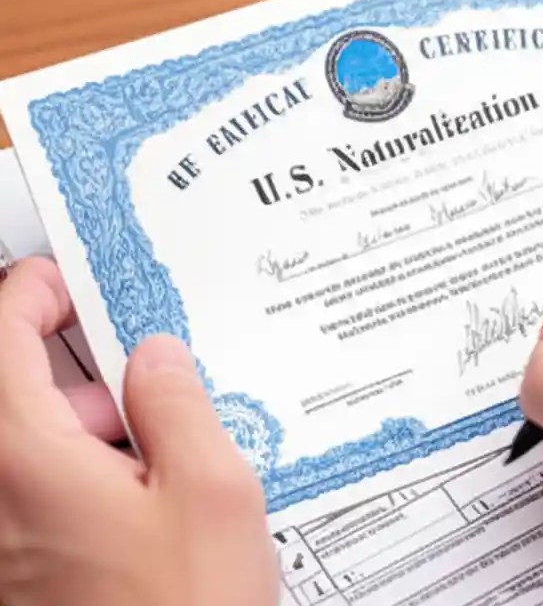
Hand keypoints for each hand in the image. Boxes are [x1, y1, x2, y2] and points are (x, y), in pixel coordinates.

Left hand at [0, 258, 277, 605]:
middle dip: (83, 377)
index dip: (37, 292)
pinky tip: (154, 511)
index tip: (76, 283)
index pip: (0, 332)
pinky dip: (85, 481)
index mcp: (23, 457)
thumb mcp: (211, 490)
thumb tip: (154, 358)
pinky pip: (35, 496)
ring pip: (26, 447)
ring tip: (171, 462)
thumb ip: (178, 402)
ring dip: (88, 433)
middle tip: (154, 384)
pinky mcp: (15, 571)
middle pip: (11, 392)